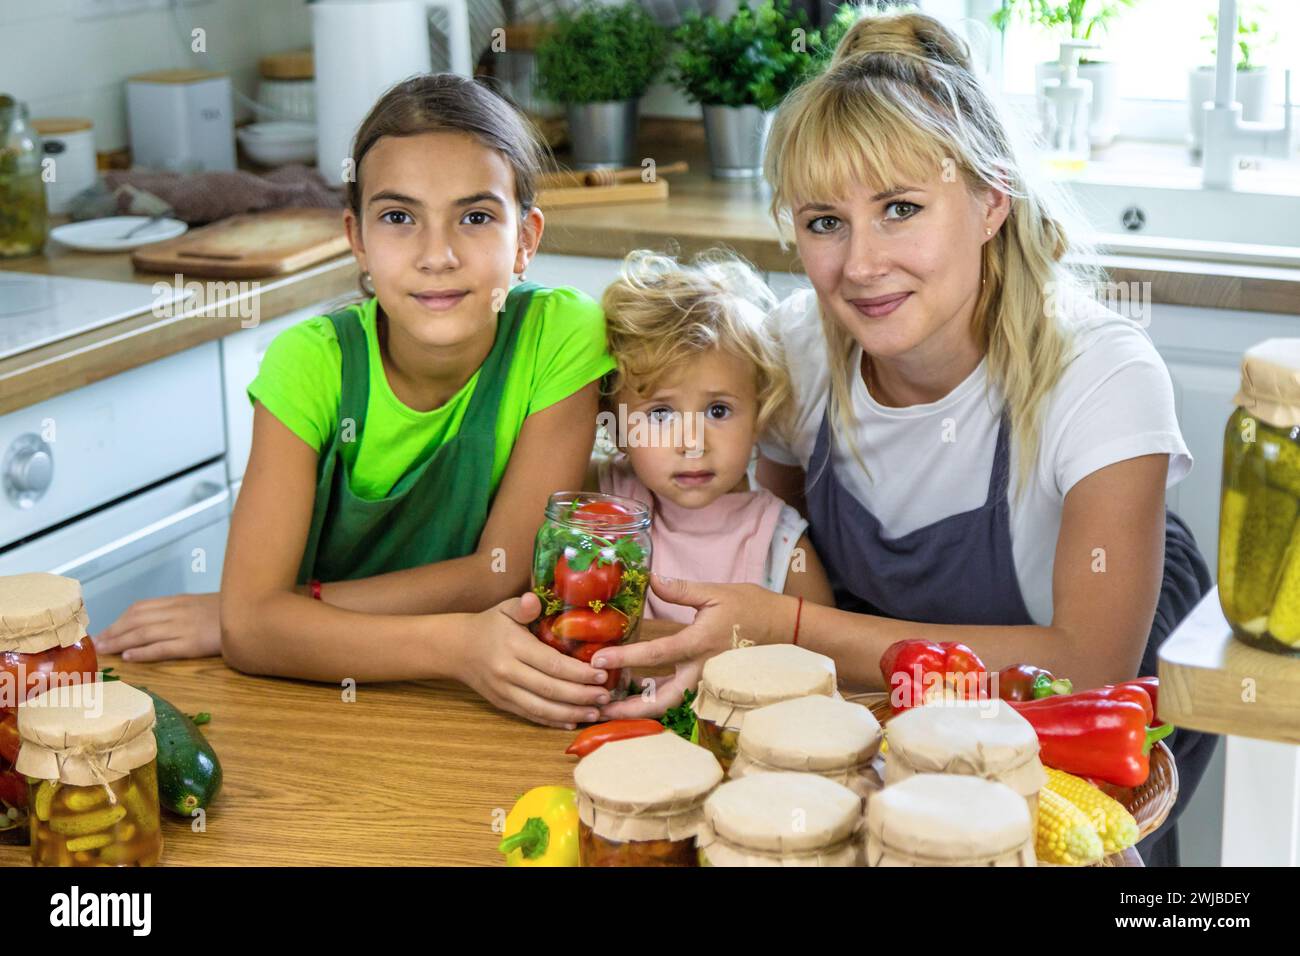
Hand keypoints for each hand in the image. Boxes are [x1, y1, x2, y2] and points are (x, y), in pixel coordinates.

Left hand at [92, 593, 222, 661]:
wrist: (255, 613)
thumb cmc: (232, 610)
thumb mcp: (204, 604)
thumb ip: (183, 610)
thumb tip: (161, 621)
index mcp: (179, 601)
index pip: (140, 608)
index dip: (119, 620)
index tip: (105, 630)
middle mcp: (177, 612)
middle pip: (136, 621)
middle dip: (114, 632)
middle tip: (96, 644)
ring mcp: (184, 627)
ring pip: (143, 633)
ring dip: (120, 642)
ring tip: (105, 651)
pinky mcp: (192, 644)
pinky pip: (162, 648)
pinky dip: (143, 652)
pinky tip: (129, 657)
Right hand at [455, 591, 613, 729]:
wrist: (456, 649)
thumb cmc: (489, 625)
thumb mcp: (504, 609)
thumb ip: (523, 606)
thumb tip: (534, 599)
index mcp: (513, 646)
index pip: (551, 663)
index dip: (578, 672)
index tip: (601, 674)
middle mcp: (508, 672)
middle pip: (550, 689)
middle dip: (580, 695)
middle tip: (606, 696)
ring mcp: (504, 691)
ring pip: (541, 708)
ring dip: (570, 713)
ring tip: (595, 713)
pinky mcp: (502, 704)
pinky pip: (529, 716)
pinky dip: (551, 722)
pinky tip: (571, 722)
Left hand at [595, 574, 795, 718]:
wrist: (787, 629)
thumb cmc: (752, 607)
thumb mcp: (716, 593)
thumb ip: (681, 590)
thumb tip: (651, 579)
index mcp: (700, 643)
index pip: (656, 655)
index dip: (625, 658)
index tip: (598, 660)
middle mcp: (702, 670)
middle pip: (661, 699)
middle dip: (629, 708)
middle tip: (599, 708)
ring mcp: (708, 682)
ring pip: (671, 704)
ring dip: (640, 709)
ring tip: (611, 707)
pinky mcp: (711, 685)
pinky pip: (681, 699)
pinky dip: (657, 702)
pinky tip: (636, 697)